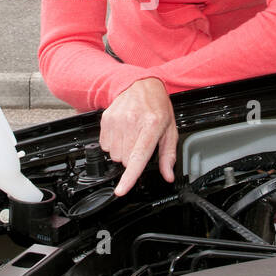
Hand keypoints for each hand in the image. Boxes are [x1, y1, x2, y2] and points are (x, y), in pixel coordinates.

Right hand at [99, 77, 176, 195]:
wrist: (141, 84)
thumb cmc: (157, 107)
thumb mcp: (170, 130)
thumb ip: (168, 155)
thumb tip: (168, 175)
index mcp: (151, 126)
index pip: (138, 157)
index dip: (129, 177)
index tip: (121, 190)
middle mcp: (132, 122)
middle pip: (125, 160)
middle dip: (132, 158)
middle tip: (140, 143)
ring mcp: (117, 120)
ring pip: (114, 154)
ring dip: (122, 151)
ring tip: (131, 136)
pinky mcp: (106, 119)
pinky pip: (105, 145)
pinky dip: (113, 144)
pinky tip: (122, 132)